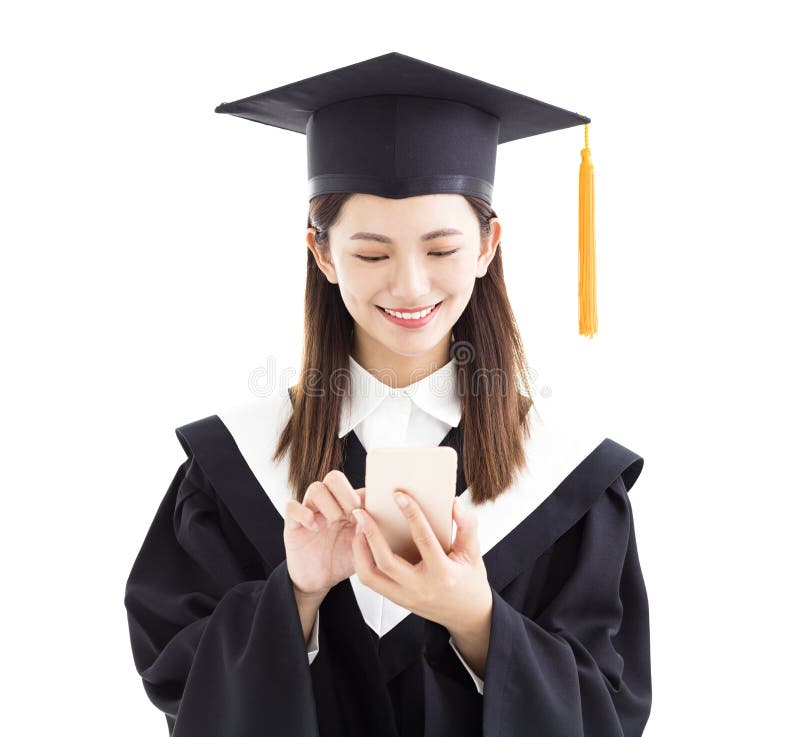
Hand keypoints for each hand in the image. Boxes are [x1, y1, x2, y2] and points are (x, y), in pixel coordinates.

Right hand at [284, 470, 363, 596]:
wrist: (320, 581)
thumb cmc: (342, 560)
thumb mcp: (362, 546)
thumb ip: (371, 529)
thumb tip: (379, 512)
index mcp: (346, 506)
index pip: (355, 484)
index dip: (362, 493)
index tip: (369, 509)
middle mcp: (328, 505)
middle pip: (334, 477)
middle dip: (345, 492)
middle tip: (351, 512)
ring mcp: (310, 512)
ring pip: (315, 488)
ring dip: (328, 503)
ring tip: (334, 521)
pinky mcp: (293, 524)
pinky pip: (292, 507)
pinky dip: (303, 513)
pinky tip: (314, 528)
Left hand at [351, 491, 491, 633]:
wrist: (466, 615)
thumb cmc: (469, 581)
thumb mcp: (473, 553)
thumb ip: (466, 526)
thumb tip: (453, 503)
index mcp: (442, 574)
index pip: (424, 540)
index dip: (412, 515)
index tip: (399, 495)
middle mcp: (420, 588)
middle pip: (387, 562)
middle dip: (371, 533)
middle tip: (361, 511)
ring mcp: (405, 596)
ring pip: (371, 576)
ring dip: (360, 550)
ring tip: (358, 527)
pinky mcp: (396, 599)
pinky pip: (371, 581)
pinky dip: (362, 561)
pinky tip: (362, 543)